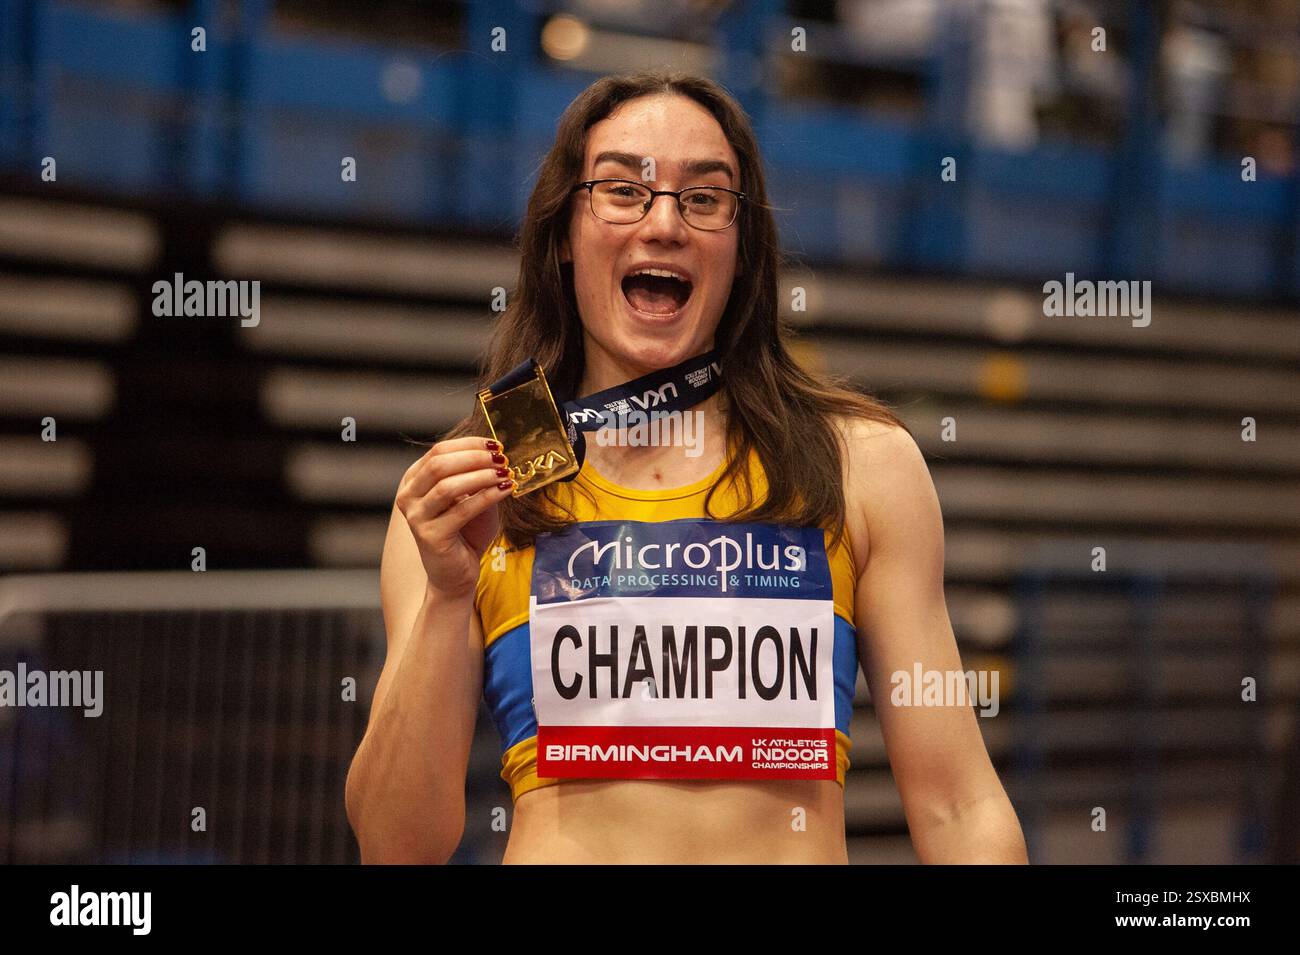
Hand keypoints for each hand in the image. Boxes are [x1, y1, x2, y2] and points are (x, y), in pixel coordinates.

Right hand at [394, 436, 513, 599]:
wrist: (454, 574)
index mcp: (414, 480)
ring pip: (448, 486)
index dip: (469, 444)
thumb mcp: (470, 497)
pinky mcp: (430, 536)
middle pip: (439, 464)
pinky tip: (505, 491)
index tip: (496, 444)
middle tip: (502, 458)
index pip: (439, 451)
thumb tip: (498, 453)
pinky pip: (462, 510)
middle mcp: (408, 496)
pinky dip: (486, 497)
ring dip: (482, 476)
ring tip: (505, 474)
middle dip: (475, 458)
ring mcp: (416, 517)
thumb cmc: (465, 533)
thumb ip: (476, 476)